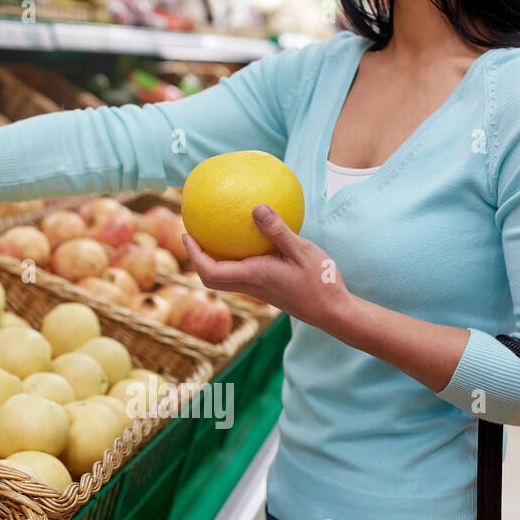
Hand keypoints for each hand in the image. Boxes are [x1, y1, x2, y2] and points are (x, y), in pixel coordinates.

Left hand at [181, 204, 351, 327]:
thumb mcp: (302, 251)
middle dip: (197, 259)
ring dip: (213, 261)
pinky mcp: (269, 290)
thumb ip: (278, 230)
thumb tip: (255, 207)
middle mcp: (252, 286)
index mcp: (253, 276)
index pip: (211, 272)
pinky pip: (243, 274)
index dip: (195, 255)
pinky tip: (249, 243)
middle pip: (211, 279)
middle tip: (192, 235)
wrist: (333, 312)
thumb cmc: (320, 283)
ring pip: (226, 279)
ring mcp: (260, 290)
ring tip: (213, 237)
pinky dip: (235, 261)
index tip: (187, 235)